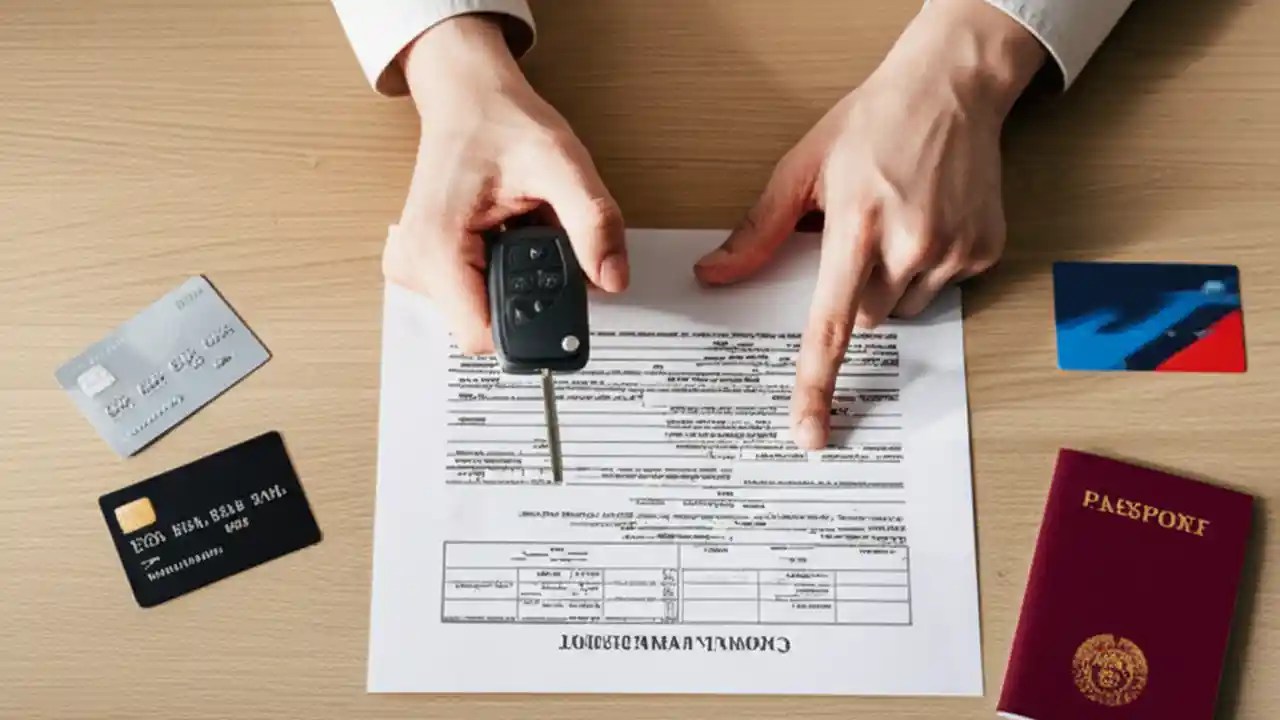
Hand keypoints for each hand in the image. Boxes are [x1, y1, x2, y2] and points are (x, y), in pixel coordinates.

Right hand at [385, 16, 627, 352]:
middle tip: (539, 237)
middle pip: (488, 326)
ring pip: (484, 312)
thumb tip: (613, 277)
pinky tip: (507, 233)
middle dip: (529, 296)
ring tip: (521, 229)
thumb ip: (593, 222)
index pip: (486, 338)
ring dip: (517, 282)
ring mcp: (416, 268)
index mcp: (436, 248)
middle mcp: (415, 265)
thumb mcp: (561, 164)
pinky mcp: (426, 266)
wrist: (468, 97)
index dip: (532, 327)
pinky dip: (502, 271)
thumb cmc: (501, 122)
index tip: (558, 291)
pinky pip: (475, 294)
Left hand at [694, 0, 1044, 449]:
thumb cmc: (873, 122)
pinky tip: (925, 220)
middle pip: (864, 321)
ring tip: (895, 222)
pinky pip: (942, 289)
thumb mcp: (803, 167)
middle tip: (858, 241)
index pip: (829, 324)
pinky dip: (926, 268)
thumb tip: (716, 274)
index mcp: (856, 226)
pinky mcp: (985, 252)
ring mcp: (953, 251)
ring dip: (890, 283)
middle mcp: (910, 245)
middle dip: (851, 294)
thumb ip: (759, 231)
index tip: (809, 430)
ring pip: (903, 310)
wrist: (952, 87)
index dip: (814, 384)